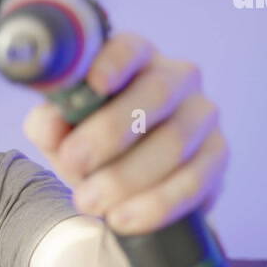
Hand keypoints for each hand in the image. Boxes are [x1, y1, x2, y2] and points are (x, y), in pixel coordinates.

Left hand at [22, 32, 228, 235]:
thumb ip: (49, 123)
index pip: (130, 48)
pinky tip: (123, 218)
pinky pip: (195, 181)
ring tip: (88, 201)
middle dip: (110, 132)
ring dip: (127, 177)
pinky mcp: (217, 157)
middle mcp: (177, 78)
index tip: (95, 84)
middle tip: (73, 163)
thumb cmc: (89, 141)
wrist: (123, 182)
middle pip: (156, 94)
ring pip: (175, 142)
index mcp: (134, 59)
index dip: (115, 63)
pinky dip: (156, 204)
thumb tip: (52, 123)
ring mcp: (202, 116)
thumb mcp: (59, 132)